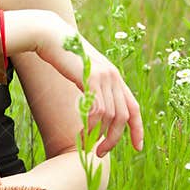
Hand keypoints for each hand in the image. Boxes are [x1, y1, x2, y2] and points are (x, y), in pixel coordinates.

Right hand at [36, 15, 143, 156]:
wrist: (51, 37)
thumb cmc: (63, 57)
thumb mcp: (82, 75)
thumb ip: (92, 90)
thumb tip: (93, 113)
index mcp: (115, 78)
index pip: (133, 107)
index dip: (137, 129)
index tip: (138, 147)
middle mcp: (114, 77)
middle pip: (123, 116)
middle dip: (114, 139)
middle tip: (99, 153)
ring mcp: (105, 76)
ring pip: (111, 115)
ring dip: (99, 135)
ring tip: (86, 145)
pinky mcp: (92, 77)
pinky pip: (97, 109)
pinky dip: (90, 125)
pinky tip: (81, 133)